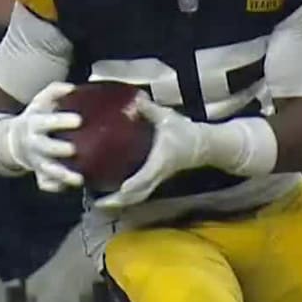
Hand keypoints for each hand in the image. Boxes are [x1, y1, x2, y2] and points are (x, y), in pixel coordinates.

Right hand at [1, 82, 84, 191]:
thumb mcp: (40, 101)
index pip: (46, 122)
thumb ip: (54, 91)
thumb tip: (72, 88)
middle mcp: (35, 144)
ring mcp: (37, 162)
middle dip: (59, 149)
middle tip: (74, 149)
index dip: (61, 121)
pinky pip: (46, 184)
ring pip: (48, 172)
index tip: (78, 120)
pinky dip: (56, 187)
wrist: (14, 141)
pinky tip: (69, 187)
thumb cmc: (36, 118)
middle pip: (46, 148)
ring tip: (79, 179)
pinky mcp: (39, 175)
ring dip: (63, 176)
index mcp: (35, 124)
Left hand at [94, 97, 208, 209]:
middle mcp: (157, 173)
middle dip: (120, 201)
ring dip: (120, 203)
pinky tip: (112, 195)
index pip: (146, 175)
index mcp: (160, 160)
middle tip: (98, 203)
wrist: (202, 145)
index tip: (121, 188)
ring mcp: (156, 179)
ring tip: (101, 203)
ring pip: (138, 197)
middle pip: (139, 194)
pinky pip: (140, 193)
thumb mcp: (167, 117)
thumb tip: (135, 98)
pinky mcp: (155, 179)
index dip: (134, 183)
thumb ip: (150, 109)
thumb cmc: (184, 131)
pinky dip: (126, 197)